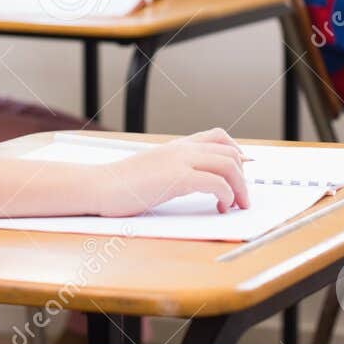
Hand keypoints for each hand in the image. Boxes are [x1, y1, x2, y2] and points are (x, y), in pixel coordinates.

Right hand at [94, 129, 250, 216]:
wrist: (99, 185)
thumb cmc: (122, 184)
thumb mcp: (154, 169)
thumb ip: (174, 169)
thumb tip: (195, 182)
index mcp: (177, 146)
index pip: (218, 137)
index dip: (237, 153)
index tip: (241, 173)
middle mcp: (182, 149)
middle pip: (230, 152)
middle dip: (243, 176)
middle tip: (243, 197)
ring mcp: (180, 161)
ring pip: (228, 164)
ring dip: (240, 187)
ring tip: (237, 205)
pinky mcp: (177, 178)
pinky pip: (215, 182)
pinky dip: (226, 195)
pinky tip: (221, 206)